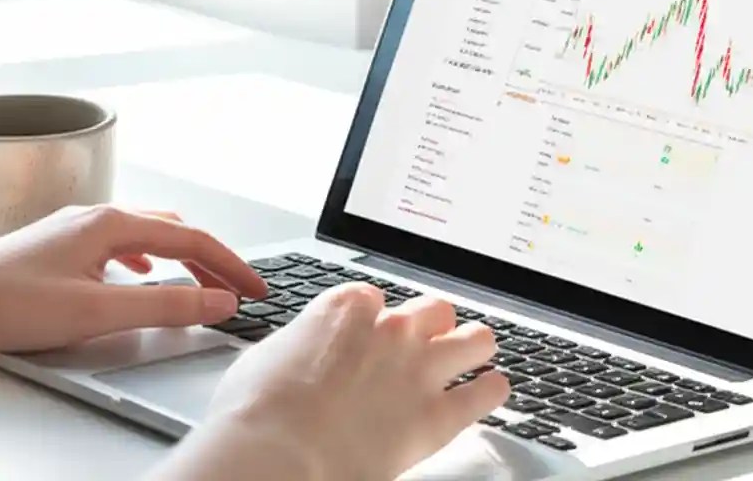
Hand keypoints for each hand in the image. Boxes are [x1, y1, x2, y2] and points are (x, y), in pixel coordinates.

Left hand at [0, 205, 268, 351]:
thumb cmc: (4, 304)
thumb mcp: (98, 310)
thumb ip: (165, 306)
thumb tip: (218, 300)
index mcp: (112, 223)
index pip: (193, 241)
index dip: (232, 266)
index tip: (256, 289)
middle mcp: (96, 216)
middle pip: (174, 232)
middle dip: (212, 259)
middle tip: (237, 288)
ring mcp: (75, 229)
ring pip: (147, 235)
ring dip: (181, 258)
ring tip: (200, 283)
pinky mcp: (58, 246)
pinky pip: (119, 244)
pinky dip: (146, 259)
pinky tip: (138, 275)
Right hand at [155, 284, 508, 480]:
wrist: (277, 452)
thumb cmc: (259, 411)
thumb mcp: (267, 356)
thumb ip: (300, 346)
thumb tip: (299, 354)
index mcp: (347, 309)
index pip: (376, 300)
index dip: (375, 319)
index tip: (371, 333)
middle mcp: (391, 331)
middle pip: (433, 311)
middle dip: (433, 325)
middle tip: (430, 339)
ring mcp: (420, 370)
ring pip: (474, 340)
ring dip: (475, 345)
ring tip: (477, 353)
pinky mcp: (439, 415)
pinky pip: (486, 392)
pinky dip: (491, 389)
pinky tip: (493, 389)